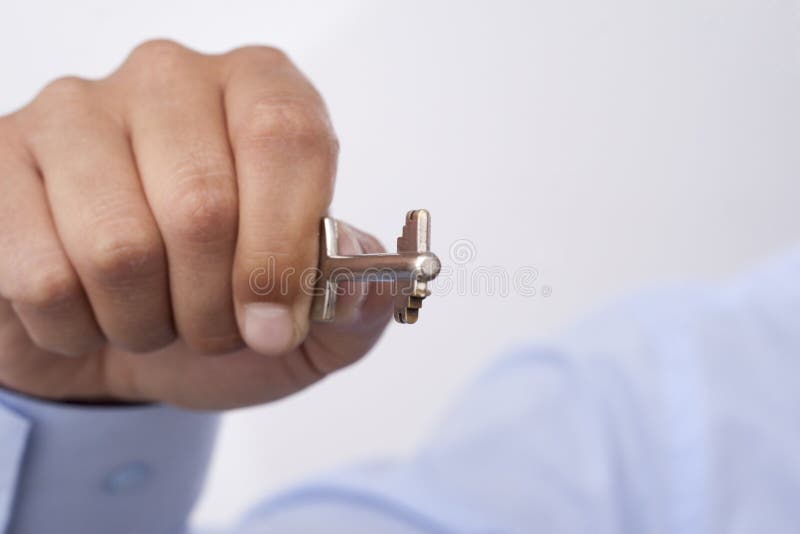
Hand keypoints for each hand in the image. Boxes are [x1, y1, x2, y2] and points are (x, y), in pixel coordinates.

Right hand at [0, 40, 391, 408]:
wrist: (124, 341)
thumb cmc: (224, 314)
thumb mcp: (314, 323)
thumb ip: (358, 298)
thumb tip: (367, 279)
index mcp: (260, 92)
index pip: (287, 138)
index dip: (283, 249)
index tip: (275, 325)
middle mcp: (170, 80)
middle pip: (203, 203)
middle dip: (214, 305)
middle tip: (213, 329)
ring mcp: (76, 112)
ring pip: (119, 246)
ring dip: (147, 321)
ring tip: (152, 317)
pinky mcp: (1, 160)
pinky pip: (40, 274)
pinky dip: (77, 328)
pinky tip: (88, 311)